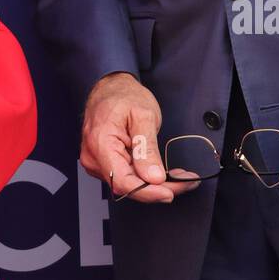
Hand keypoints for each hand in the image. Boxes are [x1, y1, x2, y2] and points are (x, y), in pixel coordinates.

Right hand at [80, 72, 199, 202]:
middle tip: (185, 181)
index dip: (148, 192)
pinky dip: (145, 177)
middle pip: (127, 185)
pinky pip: (126, 176)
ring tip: (177, 176)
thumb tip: (153, 177)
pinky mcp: (104, 163)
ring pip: (128, 184)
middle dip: (158, 188)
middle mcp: (93, 157)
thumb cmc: (124, 96)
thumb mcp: (143, 115)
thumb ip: (147, 148)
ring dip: (153, 184)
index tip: (170, 192)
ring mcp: (97, 161)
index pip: (123, 181)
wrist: (111, 87)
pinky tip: (161, 172)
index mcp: (100, 143)